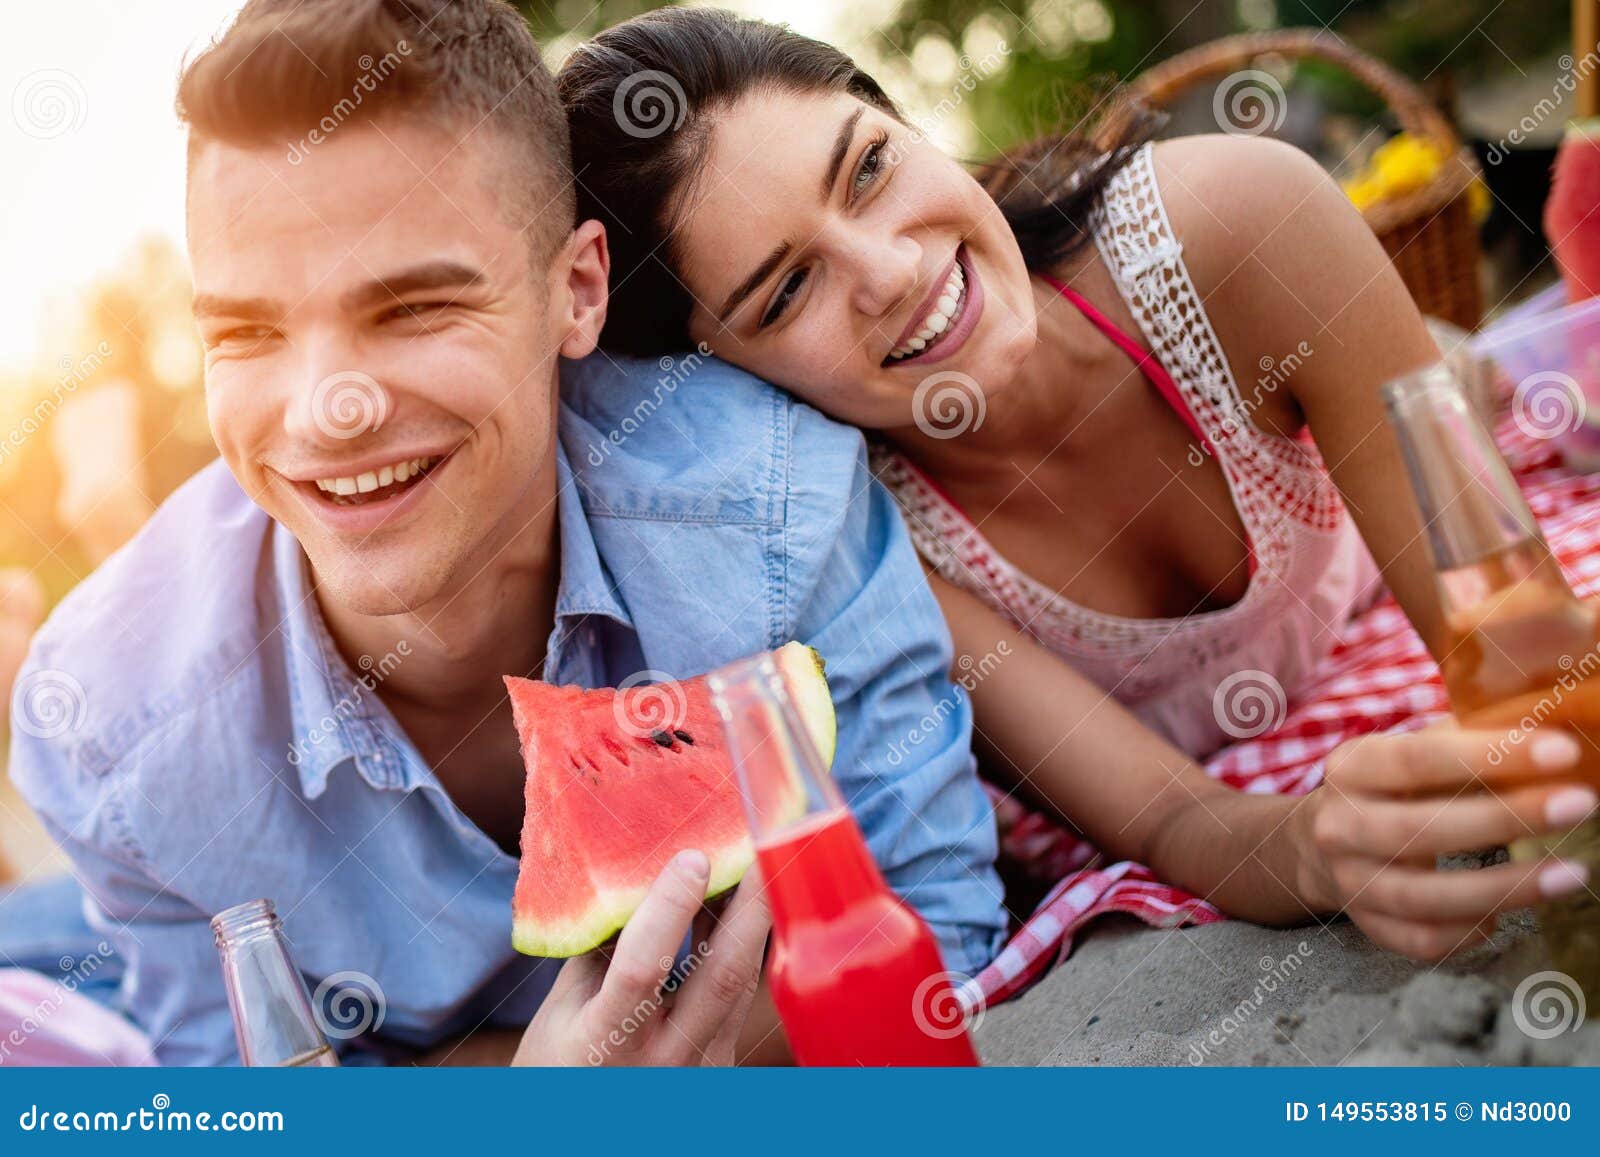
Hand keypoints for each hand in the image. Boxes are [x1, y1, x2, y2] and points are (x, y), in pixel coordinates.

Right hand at [513, 849, 770, 1065]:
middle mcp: (666, 1061)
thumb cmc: (557, 1074)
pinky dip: (738, 946)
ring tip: (753, 858)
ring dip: (750, 919)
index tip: (691, 857)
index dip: (669, 910)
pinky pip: (738, 997)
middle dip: (749, 905)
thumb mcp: (559, 1015)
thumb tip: (630, 876)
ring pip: (741, 983)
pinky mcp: (722, 1065)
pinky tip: (734, 907)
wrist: (584, 1141)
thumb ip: (596, 951)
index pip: (644, 970)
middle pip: (724, 976)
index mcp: (609, 1045)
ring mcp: (704, 1069)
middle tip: (762, 842)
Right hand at [1302, 725, 1596, 960]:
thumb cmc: (1391, 786)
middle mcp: (1339, 825)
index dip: (1489, 755)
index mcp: (1351, 768)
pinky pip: (1423, 940)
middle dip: (1505, 819)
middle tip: (1580, 804)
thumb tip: (1551, 736)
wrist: (1323, 840)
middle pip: (1418, 830)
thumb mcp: (1411, 750)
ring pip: (1423, 897)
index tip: (1562, 751)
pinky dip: (1470, 932)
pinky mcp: (1367, 924)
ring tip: (1571, 873)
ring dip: (1504, 888)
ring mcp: (1350, 880)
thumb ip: (1465, 742)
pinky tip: (1505, 916)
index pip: (1417, 759)